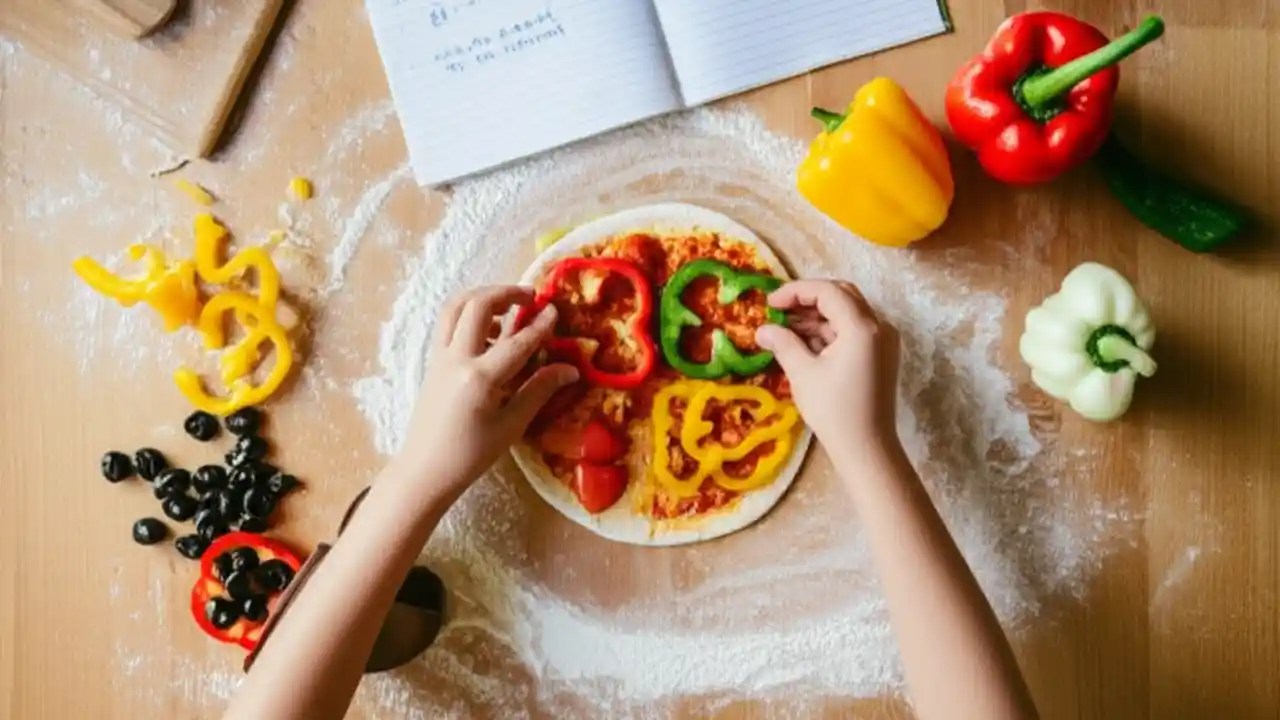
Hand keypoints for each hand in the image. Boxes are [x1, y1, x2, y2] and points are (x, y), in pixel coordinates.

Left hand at [392, 285, 578, 494]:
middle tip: (529, 297)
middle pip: (478, 305)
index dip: (540, 324)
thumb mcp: (511, 426)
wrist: (425, 470)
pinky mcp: (431, 362)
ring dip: (482, 297)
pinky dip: (467, 316)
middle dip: (506, 293)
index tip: (555, 310)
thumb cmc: (471, 455)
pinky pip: (447, 325)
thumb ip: (538, 391)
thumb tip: (570, 370)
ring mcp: (439, 358)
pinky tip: (487, 334)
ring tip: (506, 308)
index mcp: (479, 378)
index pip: (517, 341)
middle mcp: (456, 359)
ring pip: (455, 307)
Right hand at [755, 279, 900, 461]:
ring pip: (848, 312)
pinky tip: (806, 343)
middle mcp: (879, 326)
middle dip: (808, 299)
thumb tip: (762, 329)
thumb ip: (783, 343)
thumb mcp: (803, 373)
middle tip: (780, 310)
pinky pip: (855, 330)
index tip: (771, 303)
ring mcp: (884, 340)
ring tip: (787, 329)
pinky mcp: (882, 354)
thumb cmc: (834, 410)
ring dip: (818, 315)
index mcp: (862, 327)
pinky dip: (831, 330)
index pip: (827, 291)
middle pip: (842, 295)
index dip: (796, 291)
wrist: (867, 447)